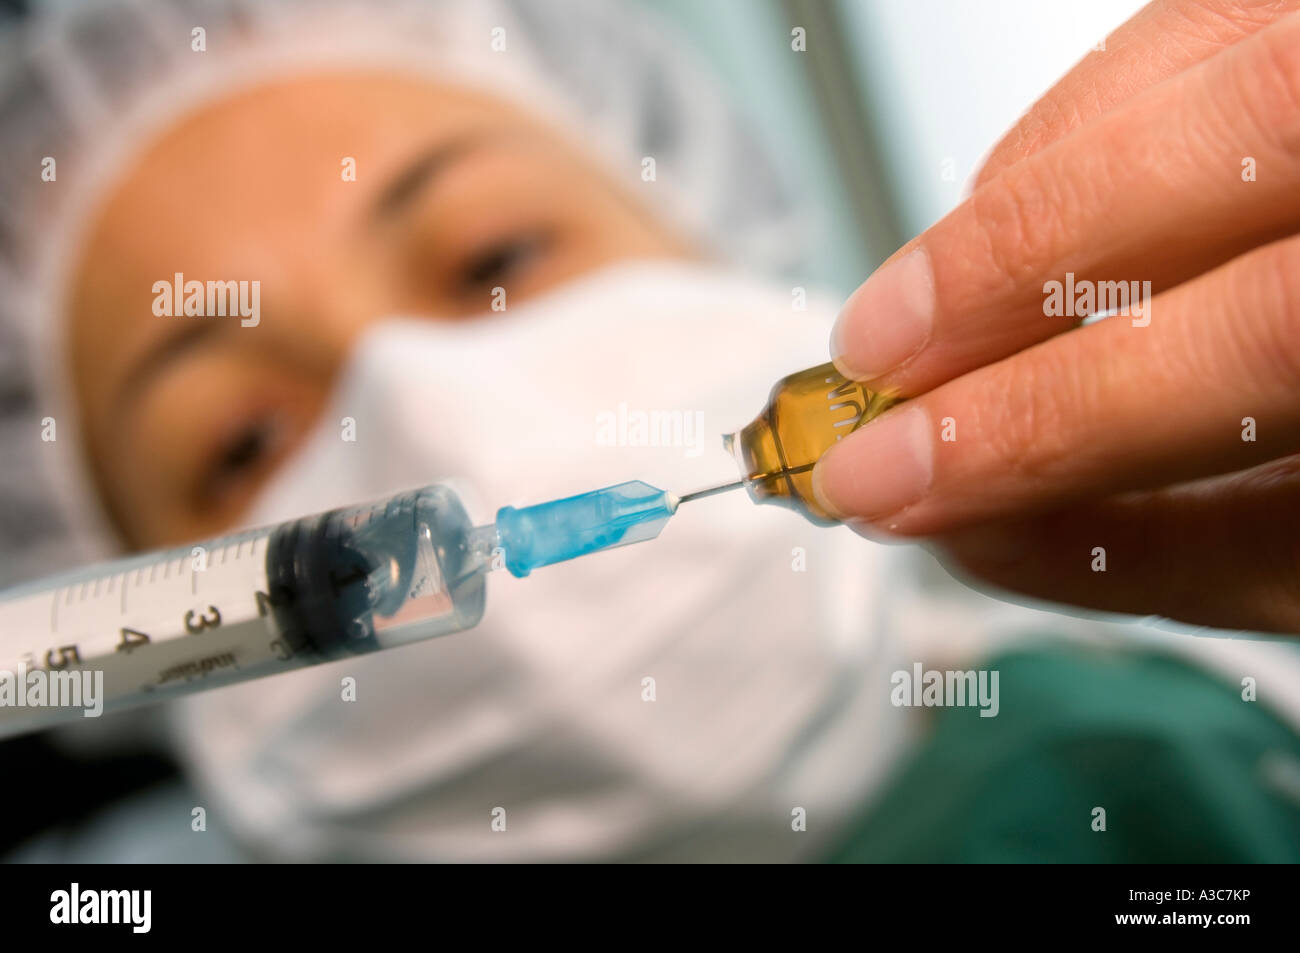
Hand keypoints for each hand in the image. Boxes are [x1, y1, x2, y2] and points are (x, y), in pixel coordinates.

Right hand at [813, 0, 1299, 632]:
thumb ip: (1167, 552)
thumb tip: (968, 528)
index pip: (1258, 342)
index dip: (1040, 417)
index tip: (892, 477)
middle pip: (1213, 153)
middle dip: (992, 275)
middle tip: (870, 374)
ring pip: (1179, 60)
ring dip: (1016, 194)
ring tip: (922, 305)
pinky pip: (1180, 25)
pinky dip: (1072, 124)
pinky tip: (1020, 210)